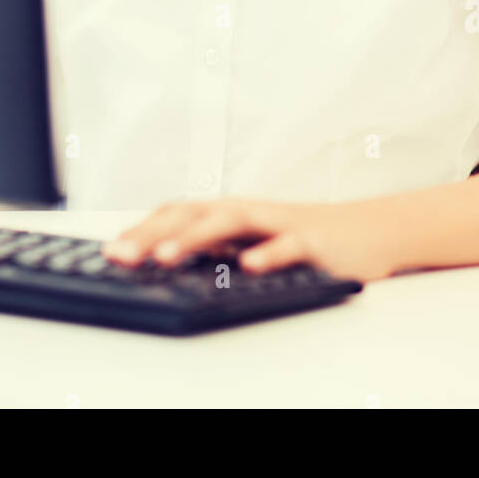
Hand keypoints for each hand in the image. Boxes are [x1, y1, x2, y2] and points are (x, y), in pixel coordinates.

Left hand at [102, 195, 402, 282]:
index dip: (143, 229)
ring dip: (197, 237)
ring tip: (167, 257)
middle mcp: (250, 212)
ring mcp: (279, 223)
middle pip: (195, 213)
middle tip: (121, 256)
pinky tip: (248, 265)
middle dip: (155, 234)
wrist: (367, 231)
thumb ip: (216, 248)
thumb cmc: (302, 238)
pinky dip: (267, 253)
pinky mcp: (311, 240)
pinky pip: (287, 245)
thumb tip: (164, 261)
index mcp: (231, 212)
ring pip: (233, 222)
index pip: (178, 212)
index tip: (110, 251)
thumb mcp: (252, 242)